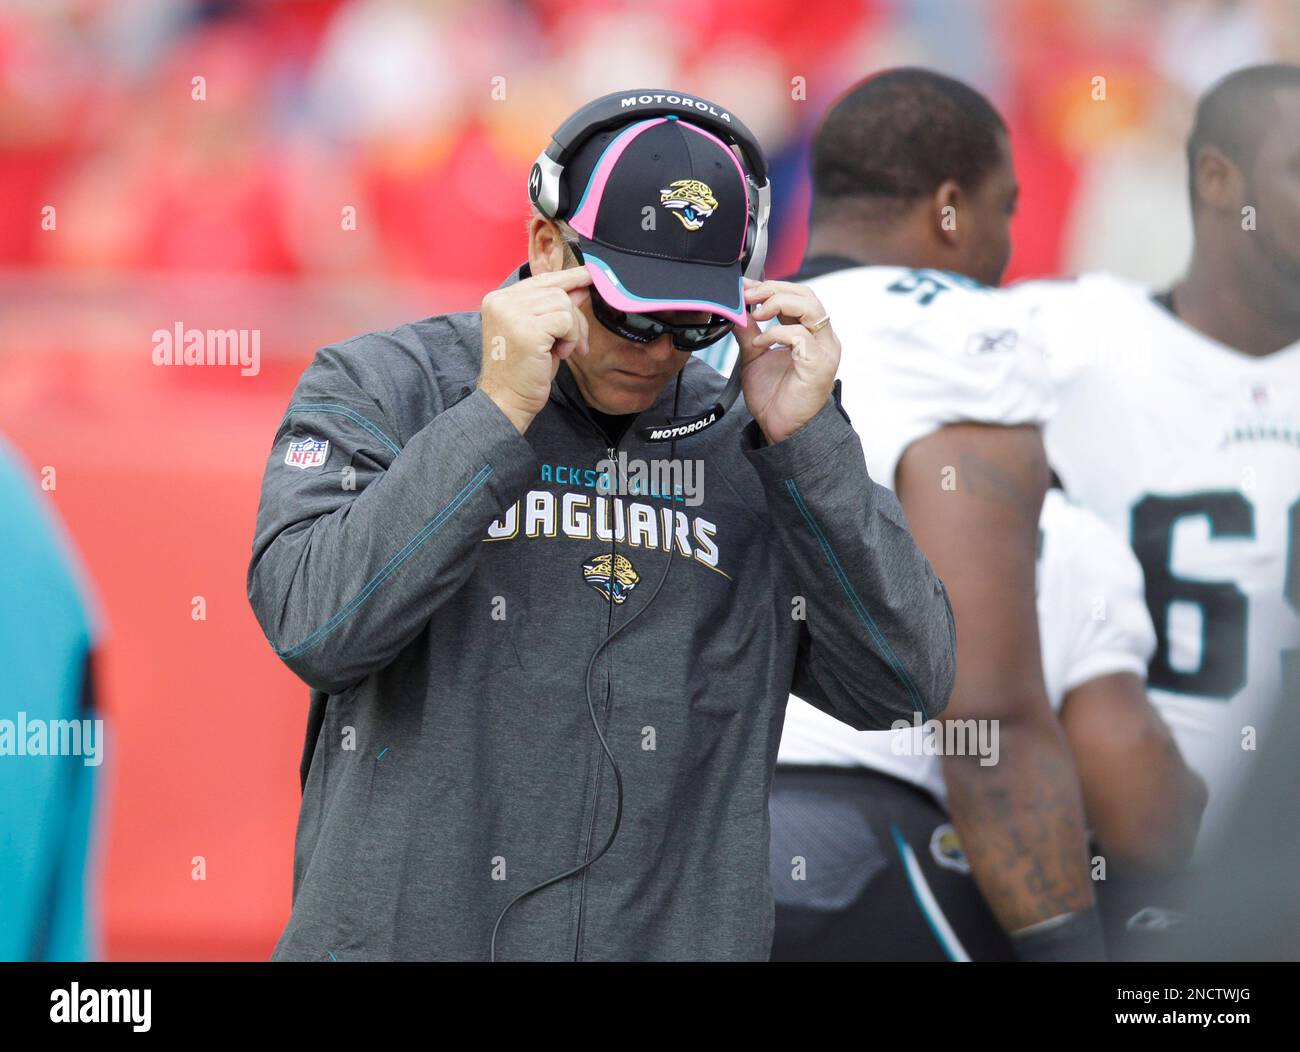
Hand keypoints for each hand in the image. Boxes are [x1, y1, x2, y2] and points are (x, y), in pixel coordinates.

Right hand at [478, 266, 592, 432]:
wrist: (506, 400)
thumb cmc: (522, 372)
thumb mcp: (541, 334)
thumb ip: (555, 308)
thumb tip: (581, 286)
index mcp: (500, 299)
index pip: (541, 279)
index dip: (568, 277)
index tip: (589, 275)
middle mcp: (502, 301)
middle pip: (557, 291)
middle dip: (575, 318)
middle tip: (576, 344)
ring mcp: (512, 313)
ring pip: (564, 304)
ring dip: (572, 330)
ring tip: (559, 351)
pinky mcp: (526, 329)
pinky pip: (566, 321)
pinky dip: (571, 339)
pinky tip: (558, 354)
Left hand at [735, 277, 840, 444]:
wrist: (779, 429)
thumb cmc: (774, 396)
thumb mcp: (754, 356)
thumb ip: (748, 331)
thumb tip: (734, 309)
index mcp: (810, 333)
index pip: (798, 295)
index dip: (771, 287)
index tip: (744, 287)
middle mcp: (822, 338)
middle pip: (806, 295)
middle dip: (773, 290)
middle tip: (747, 295)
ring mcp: (824, 350)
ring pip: (809, 307)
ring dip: (777, 303)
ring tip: (755, 313)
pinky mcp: (819, 364)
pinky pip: (800, 336)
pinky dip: (775, 334)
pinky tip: (759, 343)